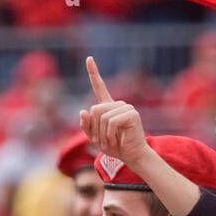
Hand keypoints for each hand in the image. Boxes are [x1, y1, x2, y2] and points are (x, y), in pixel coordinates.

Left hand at [79, 56, 150, 171]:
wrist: (133, 156)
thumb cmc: (115, 147)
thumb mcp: (95, 138)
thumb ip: (87, 125)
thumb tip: (83, 111)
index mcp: (108, 107)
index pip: (99, 87)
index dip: (93, 73)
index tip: (89, 58)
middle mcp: (118, 104)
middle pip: (94, 109)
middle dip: (95, 129)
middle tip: (102, 142)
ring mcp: (126, 108)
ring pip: (102, 116)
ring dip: (102, 134)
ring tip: (110, 143)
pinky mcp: (131, 114)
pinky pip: (111, 122)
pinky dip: (109, 134)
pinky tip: (116, 140)